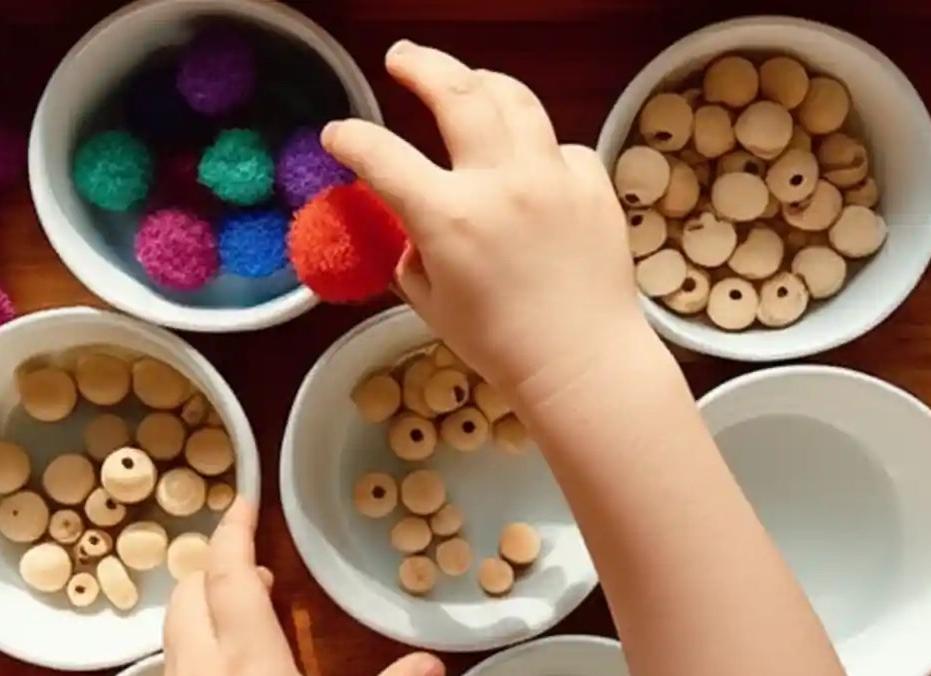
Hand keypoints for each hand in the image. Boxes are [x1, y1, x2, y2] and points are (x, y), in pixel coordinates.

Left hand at [152, 500, 444, 675]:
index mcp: (248, 666)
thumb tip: (430, 664)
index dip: (232, 530)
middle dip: (214, 567)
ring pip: (172, 636)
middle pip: (188, 594)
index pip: (227, 574)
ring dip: (201, 613)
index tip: (244, 500)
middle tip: (255, 564)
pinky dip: (192, 656)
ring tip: (243, 619)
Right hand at [322, 41, 644, 408]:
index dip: (349, 138)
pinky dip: (537, 146)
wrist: (582, 362)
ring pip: (514, 97)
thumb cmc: (499, 344)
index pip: (381, 156)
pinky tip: (528, 162)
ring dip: (480, 81)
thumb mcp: (430, 301)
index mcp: (449, 217)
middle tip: (401, 57)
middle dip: (420, 64)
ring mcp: (553, 176)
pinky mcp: (593, 183)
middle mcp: (501, 182)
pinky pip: (560, 144)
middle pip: (456, 91)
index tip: (337, 134)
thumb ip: (411, 250)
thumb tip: (409, 223)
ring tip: (465, 82)